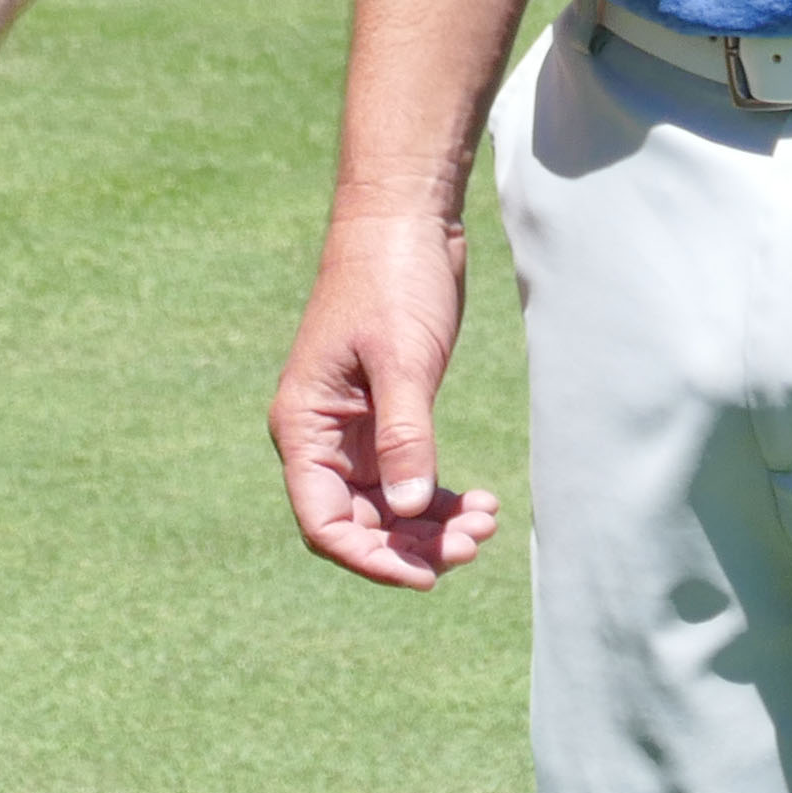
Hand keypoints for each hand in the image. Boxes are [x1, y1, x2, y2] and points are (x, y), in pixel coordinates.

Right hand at [272, 207, 502, 590]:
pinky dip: (439, 496)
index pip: (325, 522)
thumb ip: (406, 435)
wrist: (405, 218)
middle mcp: (323, 436)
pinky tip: (479, 500)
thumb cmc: (392, 278)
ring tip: (486, 522)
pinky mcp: (387, 414)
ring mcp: (355, 428)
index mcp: (305, 426)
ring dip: (432, 525)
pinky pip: (408, 477)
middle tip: (474, 543)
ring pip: (389, 506)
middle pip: (360, 523)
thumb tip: (412, 511)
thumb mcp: (402, 359)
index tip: (425, 574)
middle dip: (414, 544)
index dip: (370, 560)